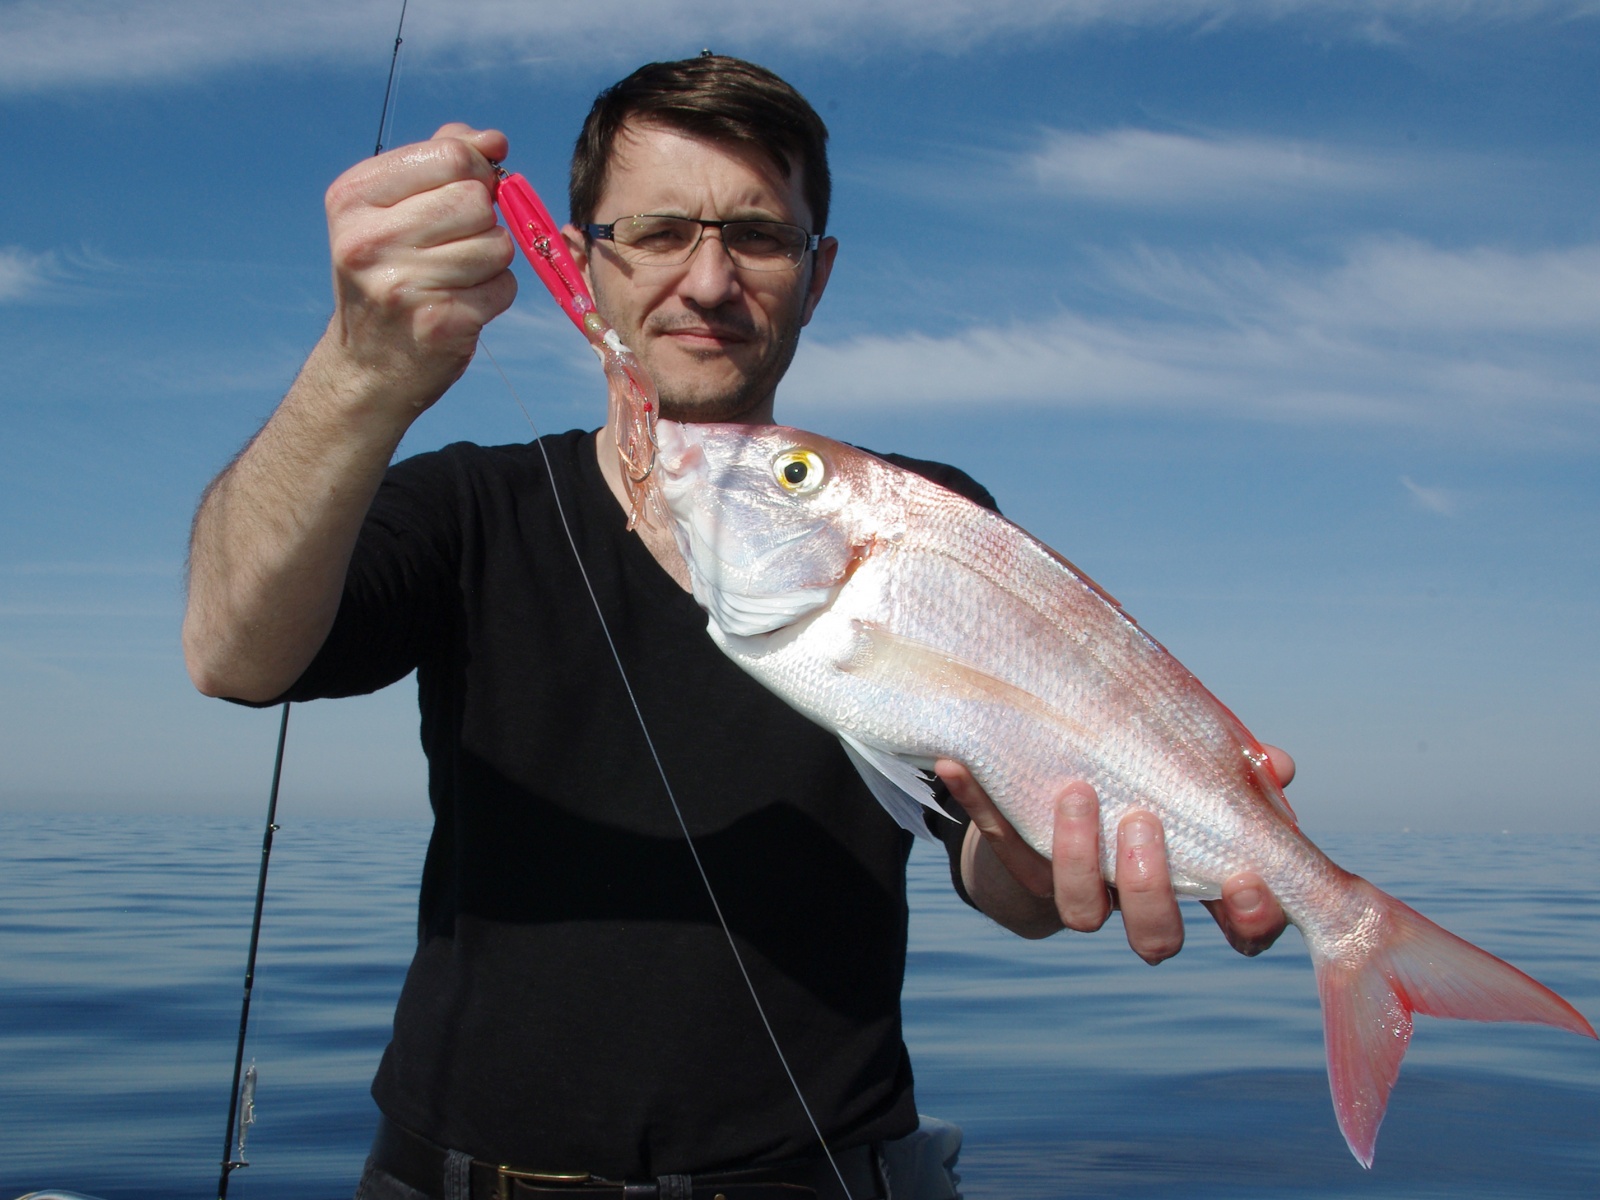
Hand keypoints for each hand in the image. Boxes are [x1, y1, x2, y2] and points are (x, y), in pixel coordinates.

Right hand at [322, 123, 517, 417]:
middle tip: (457, 242)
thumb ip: (440, 160)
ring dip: (491, 259)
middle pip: (476, 200)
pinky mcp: (440, 323)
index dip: (476, 170)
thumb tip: (493, 140)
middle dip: (483, 219)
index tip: (467, 191)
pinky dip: (495, 293)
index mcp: (353, 198)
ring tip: (457, 275)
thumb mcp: (392, 208)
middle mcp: (369, 240)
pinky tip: (464, 303)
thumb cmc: (390, 273)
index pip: (448, 156)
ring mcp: (403, 285)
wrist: (369, 364)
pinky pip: (503, 286)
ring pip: (496, 243)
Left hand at [936, 756, 1289, 960]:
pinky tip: (958, 764)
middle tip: (1142, 823)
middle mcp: (1134, 903)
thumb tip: (1280, 763)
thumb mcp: (1190, 766)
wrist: (1049, 793)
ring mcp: (1077, 893)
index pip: (1243, 929)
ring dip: (1077, 855)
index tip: (1247, 877)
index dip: (1252, 919)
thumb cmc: (1142, 777)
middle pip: (1154, 937)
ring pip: (1079, 910)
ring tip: (1075, 792)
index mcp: (1193, 884)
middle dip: (1150, 888)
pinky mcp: (1020, 869)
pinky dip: (978, 803)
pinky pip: (999, 846)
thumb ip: (1233, 769)